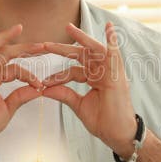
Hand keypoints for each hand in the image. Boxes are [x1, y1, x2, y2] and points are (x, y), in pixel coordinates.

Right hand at [0, 24, 44, 161]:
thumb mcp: (9, 108)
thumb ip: (21, 96)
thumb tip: (39, 89)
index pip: (15, 69)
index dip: (29, 75)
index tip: (40, 84)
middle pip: (6, 54)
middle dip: (24, 48)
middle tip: (42, 45)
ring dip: (5, 38)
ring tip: (19, 28)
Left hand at [40, 22, 137, 156]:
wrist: (117, 134)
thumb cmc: (103, 121)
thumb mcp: (79, 105)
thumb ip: (64, 94)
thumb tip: (44, 89)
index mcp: (94, 79)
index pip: (72, 71)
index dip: (57, 76)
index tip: (43, 84)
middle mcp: (102, 72)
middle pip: (80, 55)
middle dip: (63, 49)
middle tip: (45, 44)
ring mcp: (110, 72)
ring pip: (94, 50)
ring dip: (81, 38)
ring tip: (68, 28)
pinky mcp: (117, 74)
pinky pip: (115, 54)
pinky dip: (112, 40)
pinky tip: (109, 27)